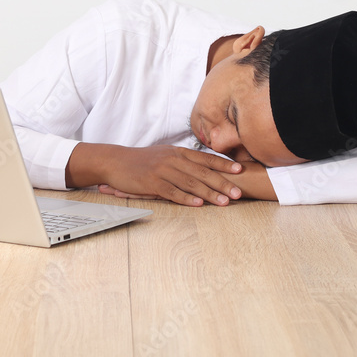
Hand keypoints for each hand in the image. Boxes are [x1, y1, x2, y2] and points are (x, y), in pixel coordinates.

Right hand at [99, 145, 243, 205]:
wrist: (115, 161)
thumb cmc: (141, 161)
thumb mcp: (164, 155)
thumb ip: (182, 160)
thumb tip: (202, 168)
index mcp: (178, 152)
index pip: (205, 158)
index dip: (223, 164)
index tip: (240, 170)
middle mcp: (173, 159)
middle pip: (202, 172)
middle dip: (222, 183)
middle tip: (238, 193)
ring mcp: (162, 170)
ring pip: (191, 183)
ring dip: (209, 193)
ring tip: (224, 202)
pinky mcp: (152, 182)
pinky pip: (172, 191)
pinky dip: (186, 198)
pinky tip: (198, 204)